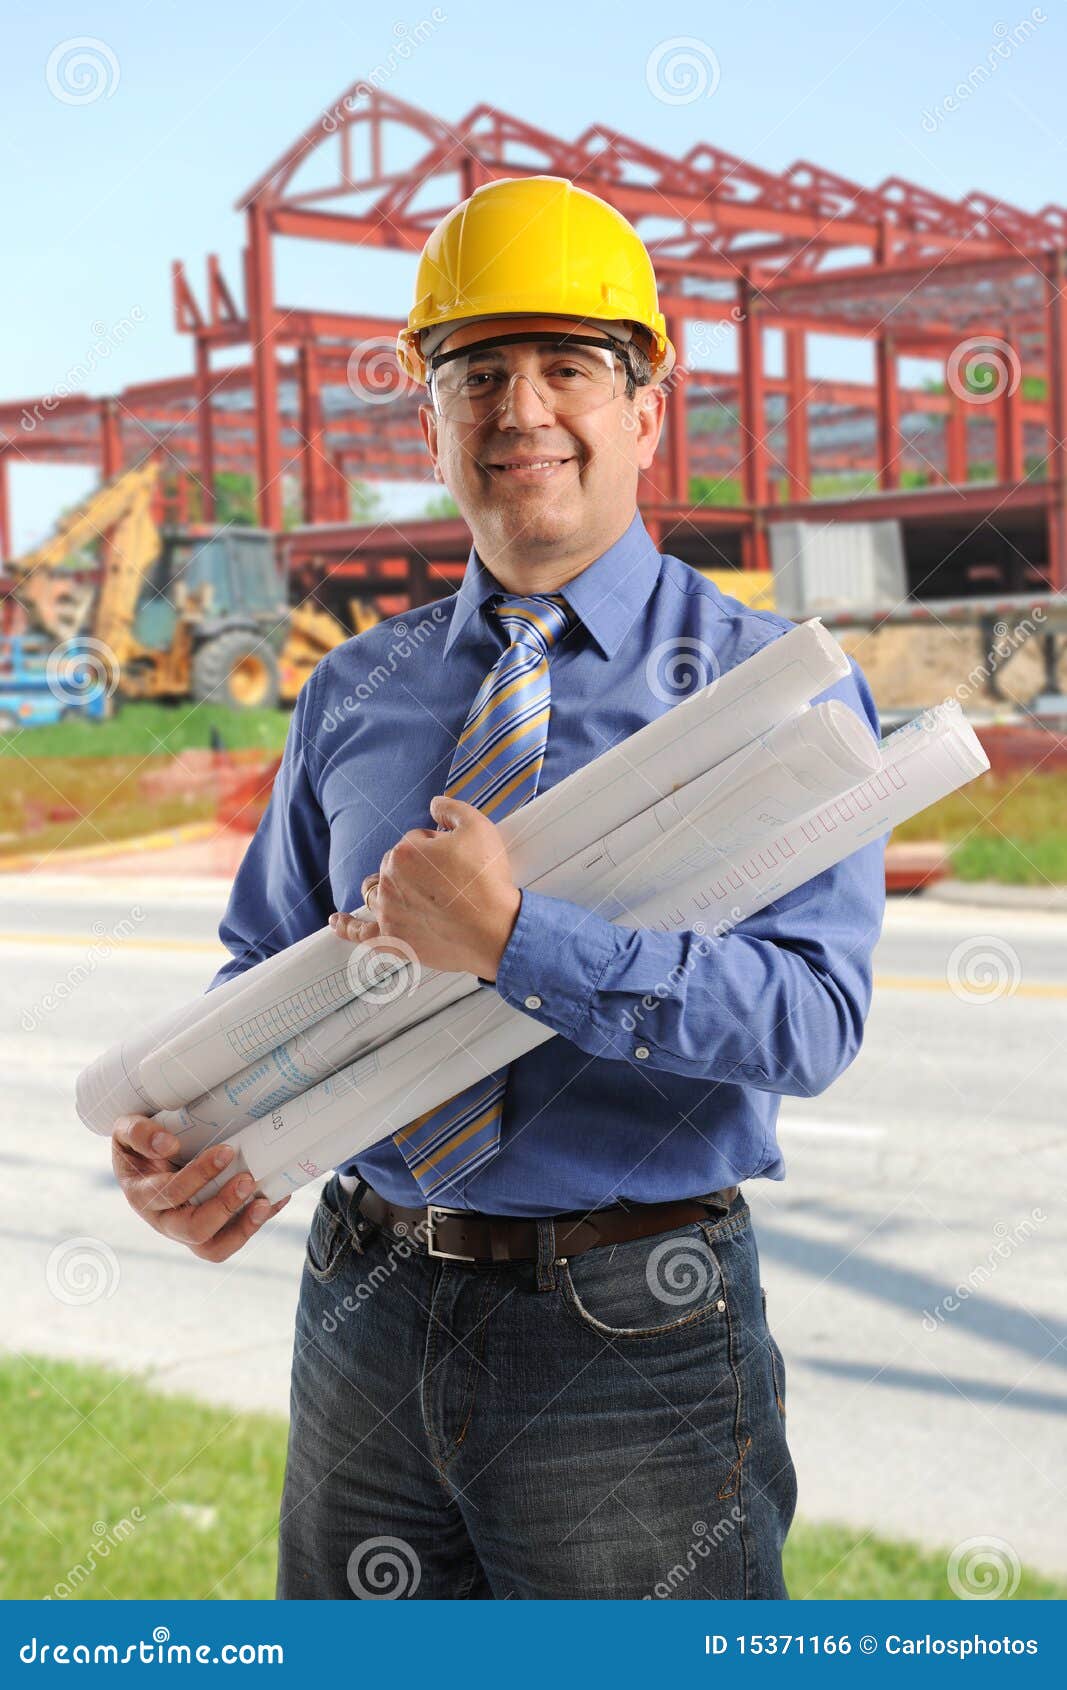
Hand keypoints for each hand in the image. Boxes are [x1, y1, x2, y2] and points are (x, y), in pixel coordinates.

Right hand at [111, 1114, 289, 1261]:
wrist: (146, 1154)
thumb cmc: (138, 1143)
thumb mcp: (125, 1130)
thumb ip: (138, 1133)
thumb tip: (166, 1145)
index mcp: (143, 1196)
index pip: (169, 1194)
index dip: (198, 1176)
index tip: (226, 1151)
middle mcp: (164, 1220)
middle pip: (193, 1230)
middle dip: (223, 1207)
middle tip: (247, 1179)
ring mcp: (187, 1229)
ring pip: (214, 1248)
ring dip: (243, 1228)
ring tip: (264, 1202)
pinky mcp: (210, 1229)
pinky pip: (233, 1237)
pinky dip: (256, 1221)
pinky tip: (277, 1198)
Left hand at [330, 795, 520, 979]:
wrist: (495, 930)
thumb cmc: (487, 882)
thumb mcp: (478, 827)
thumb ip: (451, 807)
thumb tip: (435, 803)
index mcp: (405, 852)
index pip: (414, 840)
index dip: (436, 846)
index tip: (455, 859)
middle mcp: (390, 881)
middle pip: (394, 865)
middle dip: (415, 867)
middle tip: (445, 879)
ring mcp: (389, 913)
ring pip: (374, 892)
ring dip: (383, 886)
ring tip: (396, 889)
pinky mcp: (393, 940)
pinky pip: (361, 933)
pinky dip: (346, 926)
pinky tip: (336, 921)